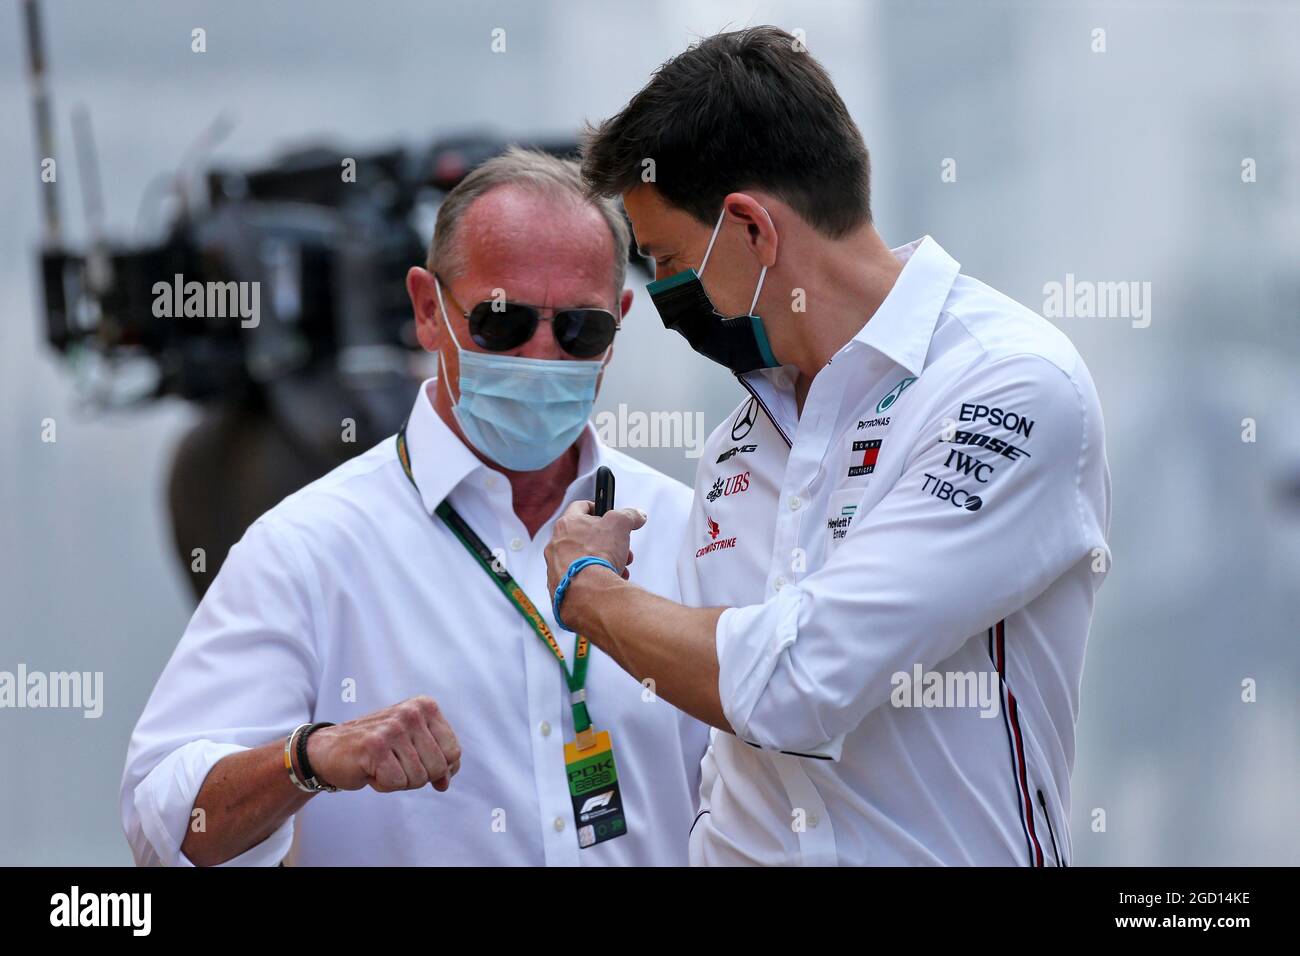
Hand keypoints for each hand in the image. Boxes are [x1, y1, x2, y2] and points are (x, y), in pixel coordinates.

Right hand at [305, 696, 461, 792]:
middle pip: (438, 767)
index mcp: (425, 706)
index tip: (416, 762)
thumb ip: (436, 762)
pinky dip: (383, 784)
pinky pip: (397, 782)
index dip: (438, 768)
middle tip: (394, 764)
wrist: (328, 750)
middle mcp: (411, 712)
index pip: (454, 752)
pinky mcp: (375, 747)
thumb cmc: (376, 749)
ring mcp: (393, 728)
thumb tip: (445, 783)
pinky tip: (370, 769)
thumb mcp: (413, 748)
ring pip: (418, 778)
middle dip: (417, 777)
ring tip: (381, 765)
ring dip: (399, 781)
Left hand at [545, 501, 645, 597]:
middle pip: (585, 537)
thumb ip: (629, 515)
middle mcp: (555, 544)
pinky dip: (594, 579)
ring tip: (619, 569)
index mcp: (566, 524)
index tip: (610, 516)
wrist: (587, 591)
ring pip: (583, 560)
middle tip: (622, 550)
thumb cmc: (599, 554)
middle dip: (608, 543)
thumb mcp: (620, 525)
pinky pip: (579, 579)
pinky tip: (608, 583)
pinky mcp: (559, 587)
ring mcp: (555, 567)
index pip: (581, 507)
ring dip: (604, 562)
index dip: (598, 509)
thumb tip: (638, 515)